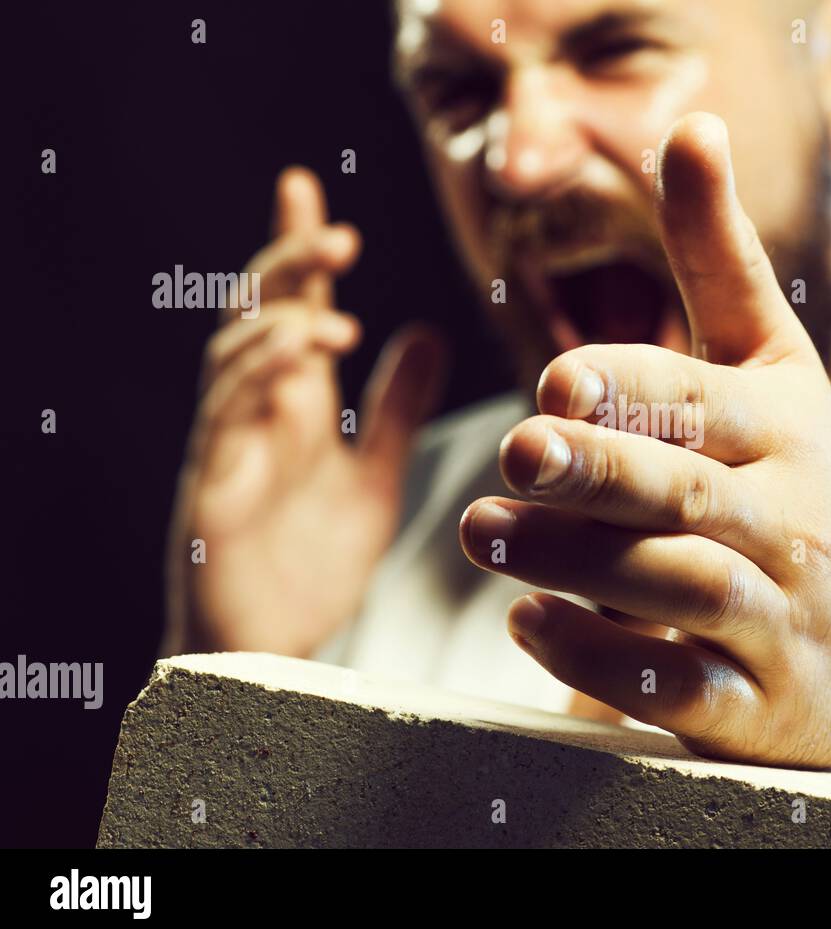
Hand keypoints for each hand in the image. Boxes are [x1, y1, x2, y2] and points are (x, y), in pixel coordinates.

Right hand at [167, 167, 443, 657]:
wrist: (276, 654)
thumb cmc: (312, 565)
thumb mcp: (376, 476)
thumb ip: (397, 408)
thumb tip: (428, 330)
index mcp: (296, 408)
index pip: (295, 308)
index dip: (296, 248)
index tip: (303, 183)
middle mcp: (258, 416)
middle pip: (256, 315)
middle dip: (283, 263)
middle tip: (329, 227)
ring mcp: (229, 450)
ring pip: (231, 359)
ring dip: (276, 325)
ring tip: (329, 312)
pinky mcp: (212, 493)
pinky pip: (221, 422)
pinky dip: (255, 383)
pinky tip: (296, 363)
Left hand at [461, 114, 830, 796]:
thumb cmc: (813, 478)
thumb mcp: (778, 364)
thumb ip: (719, 256)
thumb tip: (689, 124)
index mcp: (784, 429)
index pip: (706, 401)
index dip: (634, 390)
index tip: (558, 383)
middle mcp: (787, 519)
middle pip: (690, 494)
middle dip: (601, 474)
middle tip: (515, 452)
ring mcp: (777, 617)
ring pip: (681, 589)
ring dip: (578, 564)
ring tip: (483, 533)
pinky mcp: (758, 704)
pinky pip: (680, 688)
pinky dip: (602, 658)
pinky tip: (530, 623)